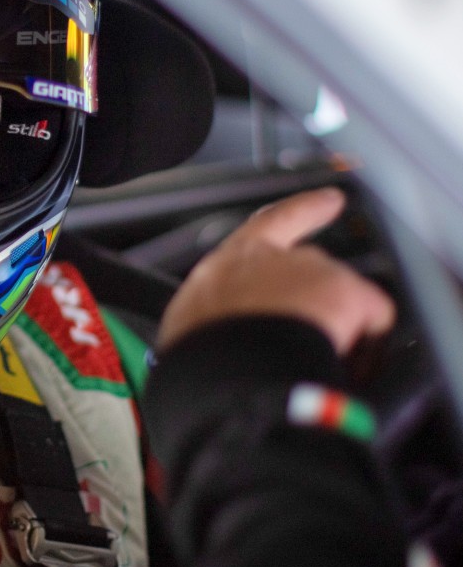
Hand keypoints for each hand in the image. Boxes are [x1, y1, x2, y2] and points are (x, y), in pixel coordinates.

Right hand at [158, 187, 394, 354]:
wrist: (230, 367)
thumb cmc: (204, 347)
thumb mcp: (193, 321)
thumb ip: (216, 313)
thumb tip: (219, 332)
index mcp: (233, 261)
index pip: (272, 224)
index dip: (305, 211)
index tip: (331, 199)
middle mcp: (277, 258)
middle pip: (310, 269)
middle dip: (312, 299)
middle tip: (306, 335)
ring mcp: (315, 272)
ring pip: (339, 295)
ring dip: (335, 323)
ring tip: (323, 359)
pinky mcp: (348, 294)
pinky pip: (373, 316)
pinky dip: (369, 339)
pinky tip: (357, 361)